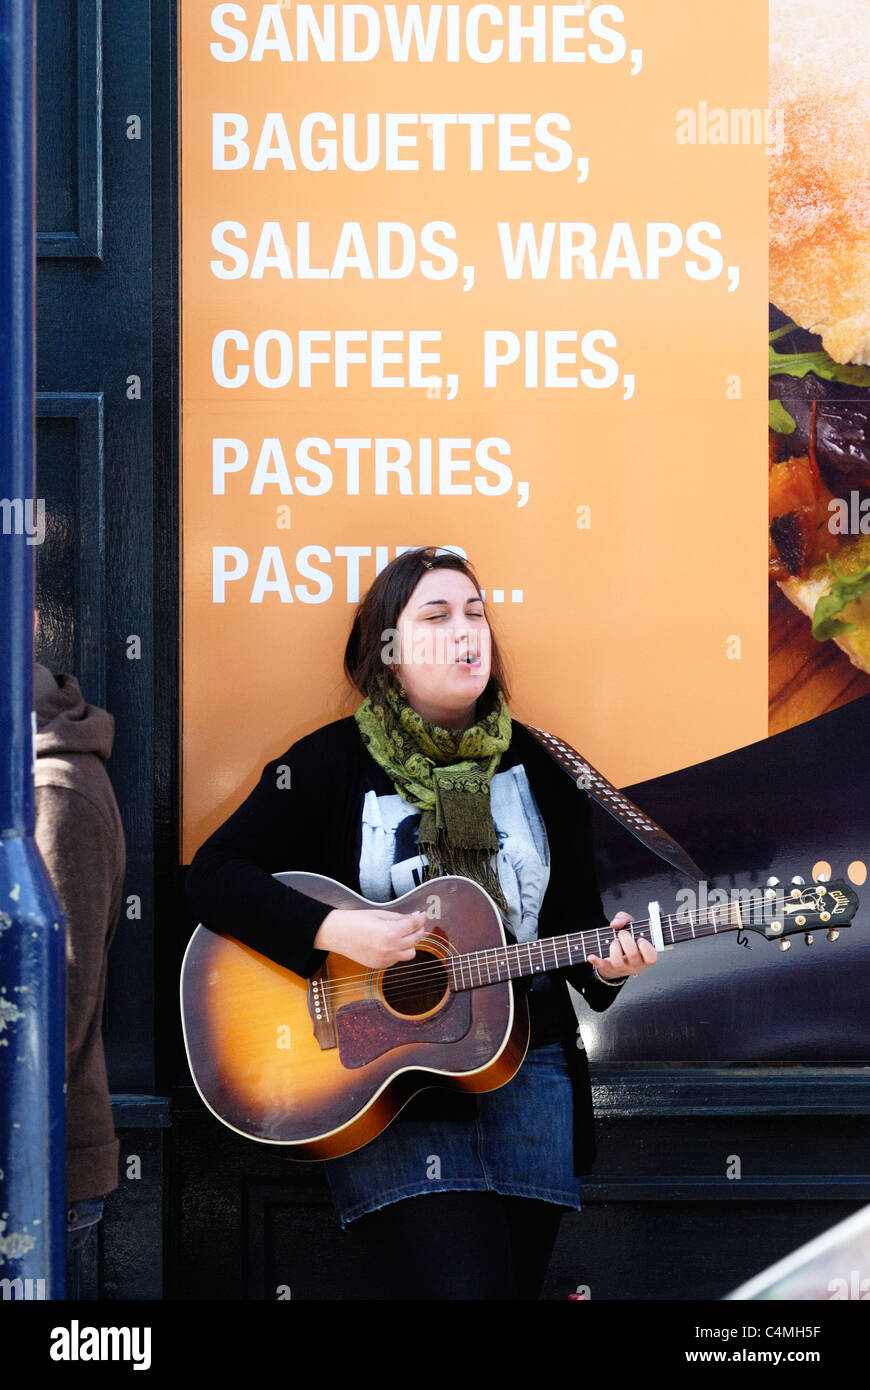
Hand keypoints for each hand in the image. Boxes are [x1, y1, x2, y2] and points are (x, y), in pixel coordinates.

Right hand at [314, 907, 428, 968]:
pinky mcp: (380, 965)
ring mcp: (385, 959)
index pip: (414, 925)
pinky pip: (397, 959)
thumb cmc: (356, 921)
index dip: (420, 918)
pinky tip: (390, 943)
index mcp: (391, 932)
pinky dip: (398, 951)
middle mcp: (390, 948)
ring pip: (410, 953)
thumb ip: (399, 918)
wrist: (337, 934)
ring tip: (403, 935)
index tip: (422, 914)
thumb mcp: (380, 914)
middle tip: (415, 922)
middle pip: (416, 939)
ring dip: (410, 943)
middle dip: (418, 929)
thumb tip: (414, 918)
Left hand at [587, 911, 656, 979]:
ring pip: (618, 961)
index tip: (639, 939)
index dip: (646, 947)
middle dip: (626, 940)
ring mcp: (622, 968)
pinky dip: (596, 961)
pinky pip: (602, 966)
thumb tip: (615, 924)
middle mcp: (635, 964)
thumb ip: (624, 918)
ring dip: (614, 947)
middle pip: (633, 955)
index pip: (651, 957)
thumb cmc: (627, 940)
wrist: (617, 957)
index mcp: (645, 956)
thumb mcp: (630, 926)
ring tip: (614, 942)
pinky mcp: (609, 969)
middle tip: (622, 934)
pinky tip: (591, 956)